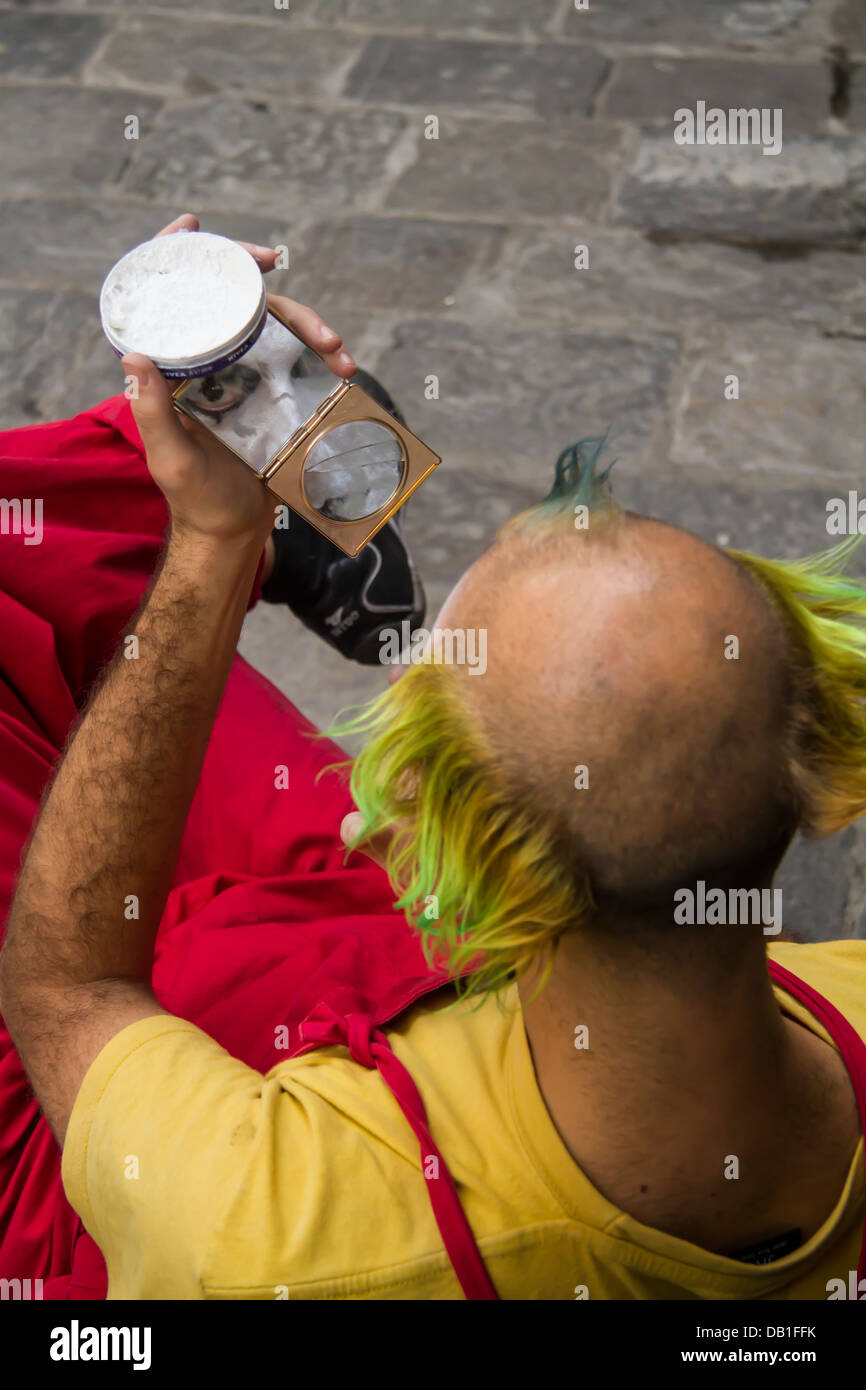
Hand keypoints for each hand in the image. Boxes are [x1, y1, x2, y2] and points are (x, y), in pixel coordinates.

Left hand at [122, 213, 357, 546]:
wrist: (236, 532)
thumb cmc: (197, 500)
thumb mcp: (173, 459)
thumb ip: (153, 413)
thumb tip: (132, 355)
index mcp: (177, 369)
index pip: (170, 299)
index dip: (178, 256)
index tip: (196, 226)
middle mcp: (208, 363)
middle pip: (231, 301)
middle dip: (257, 277)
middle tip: (274, 263)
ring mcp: (244, 375)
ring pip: (273, 326)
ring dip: (308, 323)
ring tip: (337, 348)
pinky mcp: (274, 391)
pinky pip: (300, 359)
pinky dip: (324, 357)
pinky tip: (342, 367)